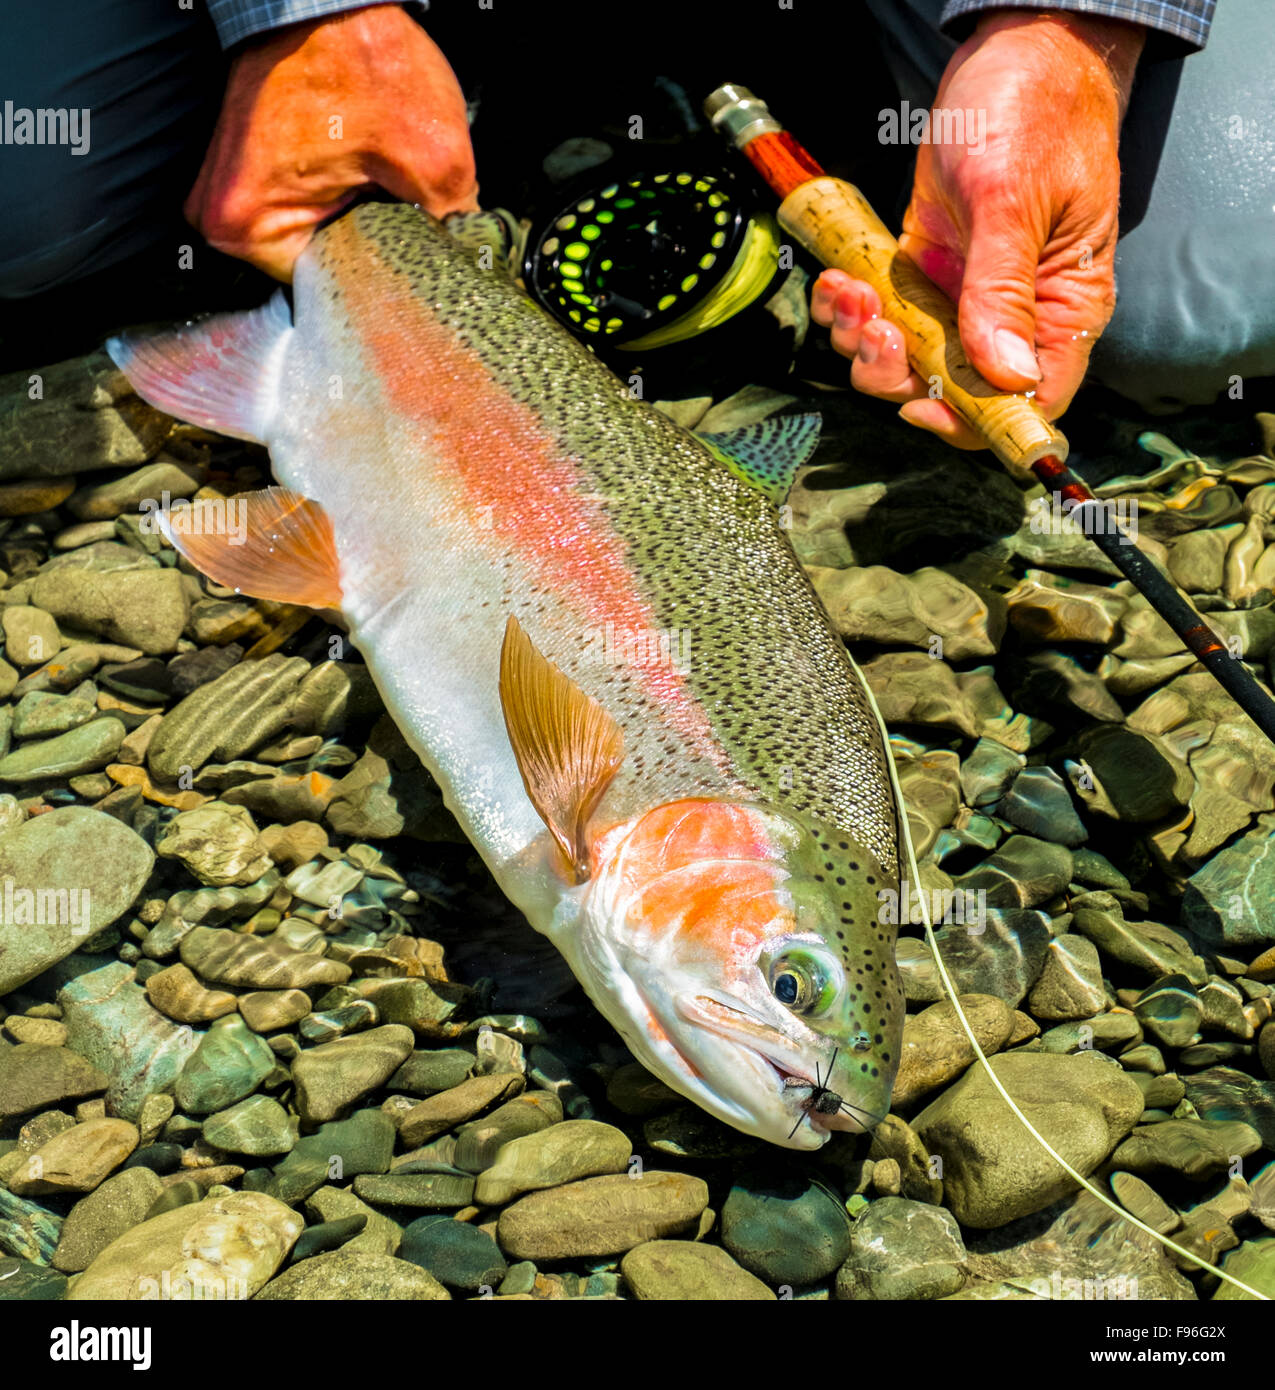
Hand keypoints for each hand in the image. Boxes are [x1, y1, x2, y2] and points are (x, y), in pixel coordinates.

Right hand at [186, 4, 478, 280]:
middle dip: (371, 249)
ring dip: (359, 222)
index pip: (325, 293)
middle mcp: (224, 220)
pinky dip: (344, 197)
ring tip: (386, 189)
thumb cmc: (359, 53)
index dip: (379, 281)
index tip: (411, 265)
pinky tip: (368, 176)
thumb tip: (468, 267)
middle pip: (319, 268)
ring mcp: (233, 194)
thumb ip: (454, 227)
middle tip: (407, 222)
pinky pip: (308, 207)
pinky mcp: (253, 173)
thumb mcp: (434, 157)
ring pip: (319, 237)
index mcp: (248, 229)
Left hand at [812, 10, 1143, 446]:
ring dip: (864, 341)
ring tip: (850, 293)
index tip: (921, 403)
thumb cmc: (1037, 115)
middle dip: (898, 372)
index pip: (1028, 400)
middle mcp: (1013, 317)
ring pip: (906, 360)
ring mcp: (964, 299)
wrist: (1015, 54)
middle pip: (951, 391)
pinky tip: (841, 281)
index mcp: (1061, 311)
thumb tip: (1006, 374)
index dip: (975, 419)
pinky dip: (850, 310)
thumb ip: (1004, 290)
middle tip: (873, 326)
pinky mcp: (924, 275)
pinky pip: (881, 318)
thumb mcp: (1016, 201)